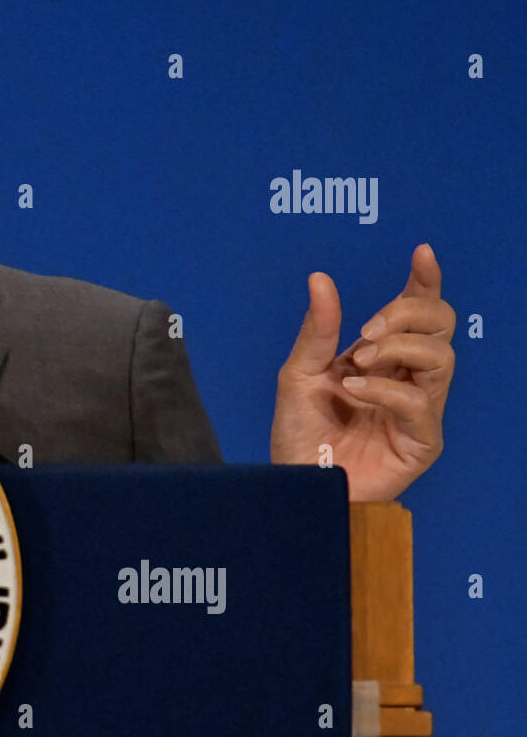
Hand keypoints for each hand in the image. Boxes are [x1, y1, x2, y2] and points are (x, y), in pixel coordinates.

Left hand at [270, 244, 454, 500]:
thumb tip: (320, 279)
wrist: (294, 483)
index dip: (425, 281)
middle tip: (365, 331)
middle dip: (406, 314)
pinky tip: (355, 390)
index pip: (417, 311)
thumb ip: (317, 330)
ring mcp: (418, 408)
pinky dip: (386, 388)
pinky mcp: (421, 441)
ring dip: (398, 349)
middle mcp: (406, 377)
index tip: (422, 254)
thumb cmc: (299, 432)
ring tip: (357, 363)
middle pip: (439, 325)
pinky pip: (420, 402)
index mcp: (381, 356)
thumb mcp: (299, 373)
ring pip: (441, 357)